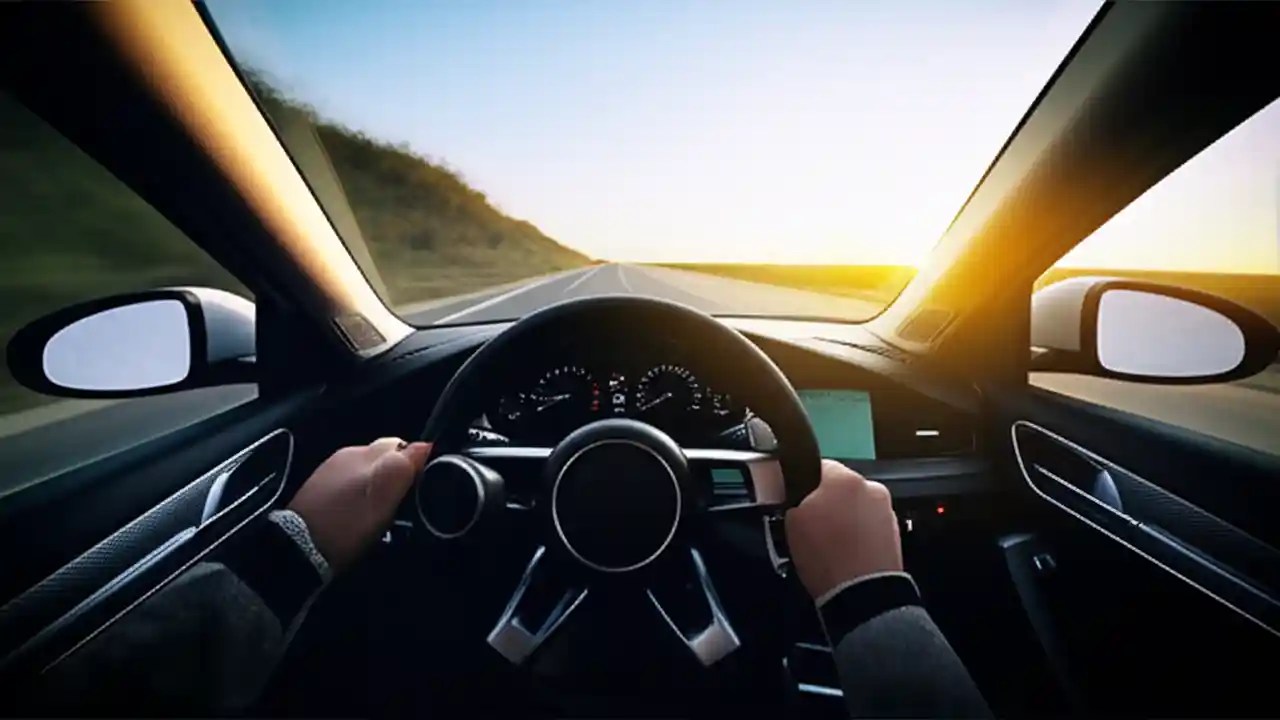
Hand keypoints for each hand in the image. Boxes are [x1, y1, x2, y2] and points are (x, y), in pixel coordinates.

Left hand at [288, 438, 430, 573]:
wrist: (299, 550)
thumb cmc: (348, 524)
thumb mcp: (384, 497)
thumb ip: (405, 466)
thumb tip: (426, 445)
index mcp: (366, 452)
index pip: (405, 446)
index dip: (417, 466)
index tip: (419, 490)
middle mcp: (348, 454)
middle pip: (386, 458)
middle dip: (398, 476)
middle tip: (402, 505)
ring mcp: (331, 471)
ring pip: (369, 472)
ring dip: (378, 487)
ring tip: (382, 513)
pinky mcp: (319, 489)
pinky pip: (351, 484)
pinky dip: (360, 495)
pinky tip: (359, 514)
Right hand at [785, 459, 901, 601]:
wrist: (862, 593)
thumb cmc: (823, 554)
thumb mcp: (792, 522)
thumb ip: (794, 497)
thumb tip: (796, 491)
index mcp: (844, 477)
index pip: (818, 466)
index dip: (804, 484)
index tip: (797, 502)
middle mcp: (871, 486)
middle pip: (841, 486)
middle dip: (828, 500)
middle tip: (813, 524)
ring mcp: (887, 509)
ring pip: (857, 505)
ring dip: (847, 515)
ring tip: (834, 541)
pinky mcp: (897, 531)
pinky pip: (871, 523)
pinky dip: (861, 531)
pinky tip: (850, 550)